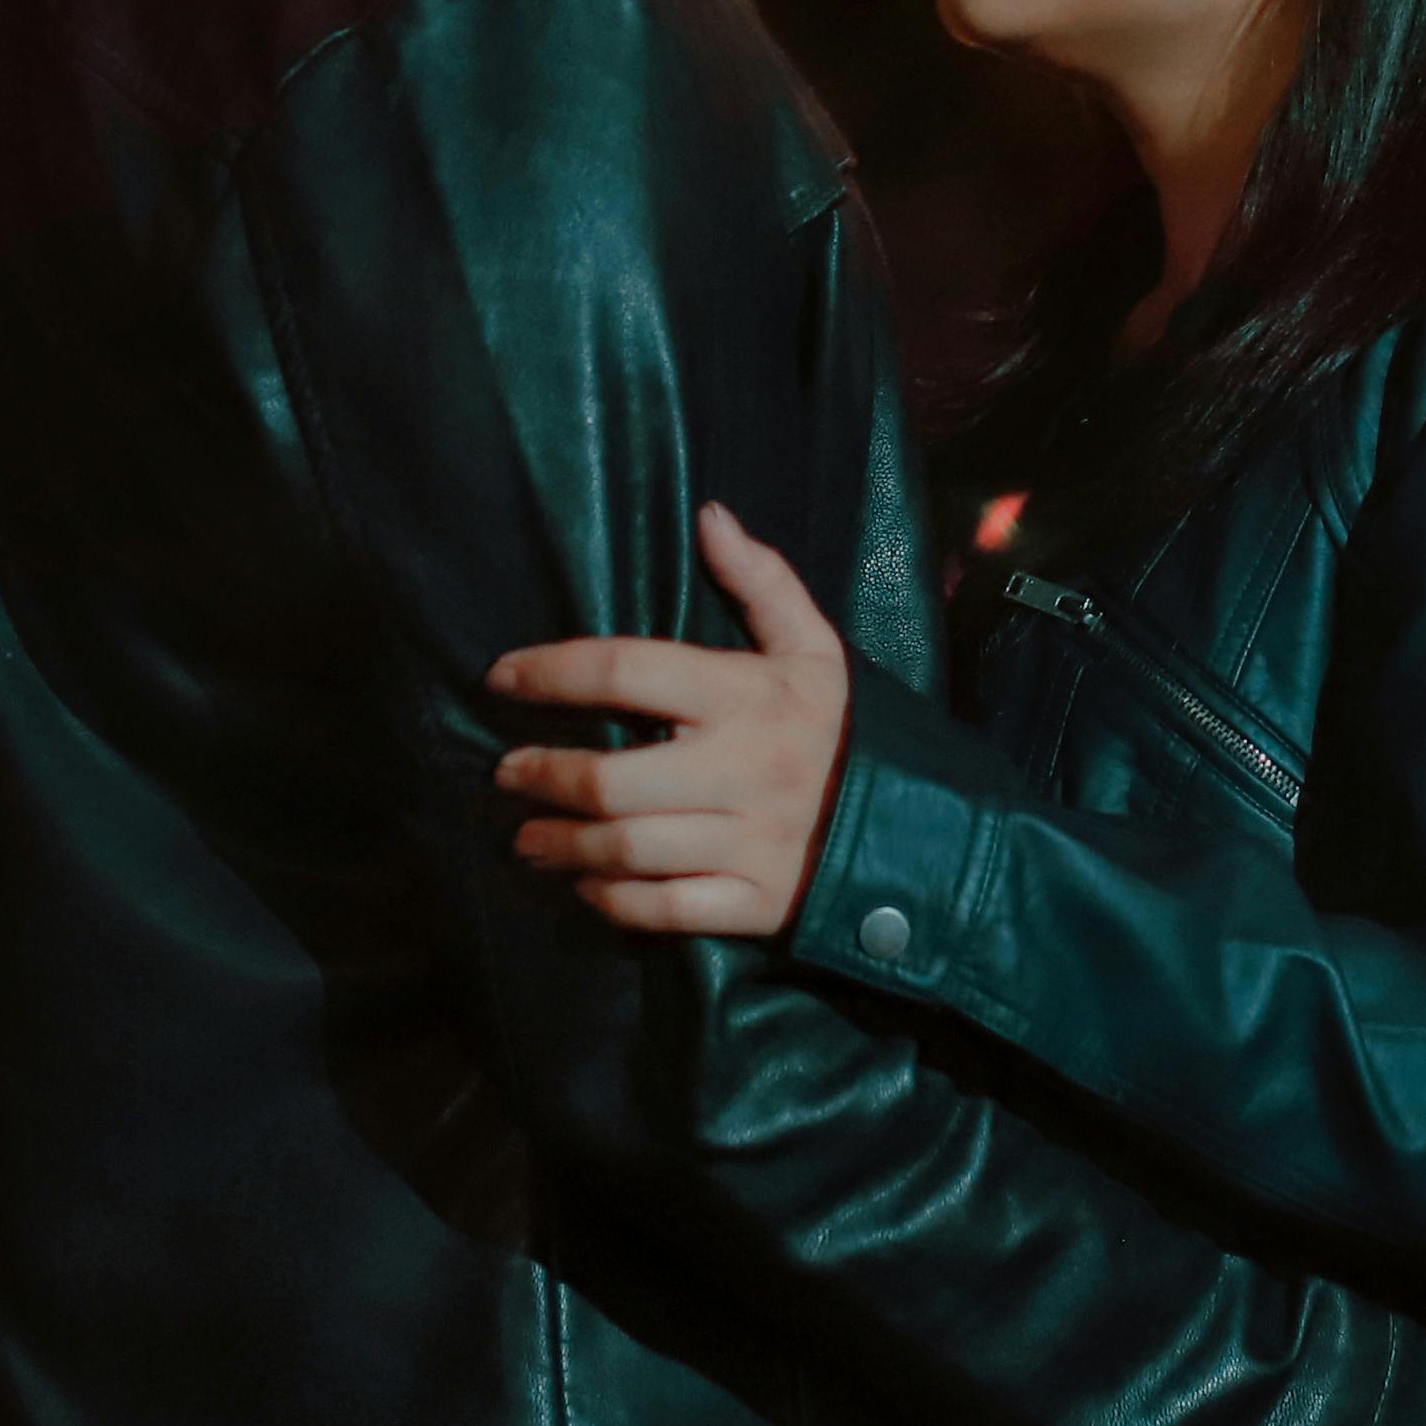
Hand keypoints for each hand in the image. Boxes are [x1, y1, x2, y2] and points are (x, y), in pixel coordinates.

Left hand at [481, 500, 850, 937]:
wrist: (923, 828)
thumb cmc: (846, 729)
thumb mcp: (815, 647)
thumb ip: (763, 582)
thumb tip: (709, 515)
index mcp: (748, 696)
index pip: (629, 670)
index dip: (553, 672)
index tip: (502, 677)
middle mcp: (743, 770)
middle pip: (614, 780)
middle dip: (545, 776)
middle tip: (506, 774)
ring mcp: (748, 843)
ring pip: (629, 850)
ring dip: (562, 845)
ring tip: (526, 837)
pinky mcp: (755, 904)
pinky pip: (665, 909)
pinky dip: (614, 901)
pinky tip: (585, 885)